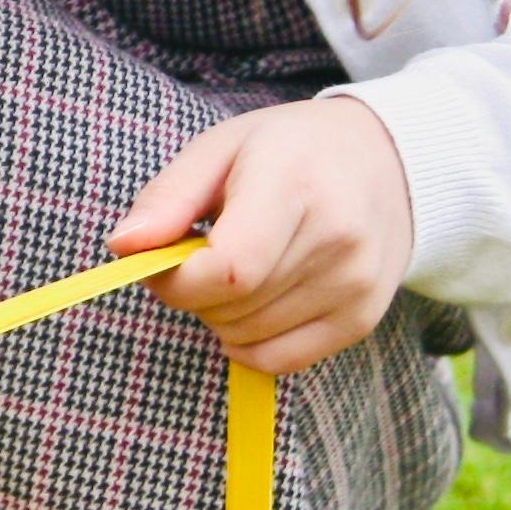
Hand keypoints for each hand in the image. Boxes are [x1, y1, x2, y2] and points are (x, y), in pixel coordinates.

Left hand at [109, 97, 416, 374]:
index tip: (160, 264)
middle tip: (201, 255)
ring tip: (238, 267)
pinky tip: (255, 302)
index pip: (228, 270)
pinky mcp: (363, 318)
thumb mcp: (222, 148)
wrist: (388, 162)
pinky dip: (249, 343)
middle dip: (194, 293)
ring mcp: (355, 284)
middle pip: (232, 307)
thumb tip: (122, 247)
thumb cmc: (290, 150)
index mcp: (295, 185)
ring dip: (221, 316)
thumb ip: (168, 198)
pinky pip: (280, 361)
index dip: (176, 281)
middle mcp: (336, 239)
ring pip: (248, 339)